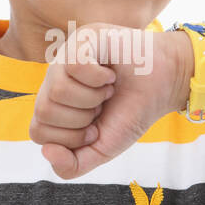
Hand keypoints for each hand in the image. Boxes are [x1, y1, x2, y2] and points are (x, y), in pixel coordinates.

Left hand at [30, 22, 190, 179]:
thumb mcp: (103, 149)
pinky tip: (110, 74)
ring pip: (57, 90)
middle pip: (44, 111)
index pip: (38, 132)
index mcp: (54, 105)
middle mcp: (53, 79)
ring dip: (92, 97)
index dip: (71, 138)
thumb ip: (73, 166)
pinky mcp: (82, 38)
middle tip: (102, 106)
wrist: (166, 85)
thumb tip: (47, 152)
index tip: (95, 127)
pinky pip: (73, 65)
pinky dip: (99, 77)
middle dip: (82, 119)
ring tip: (107, 89)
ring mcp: (65, 56)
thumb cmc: (132, 112)